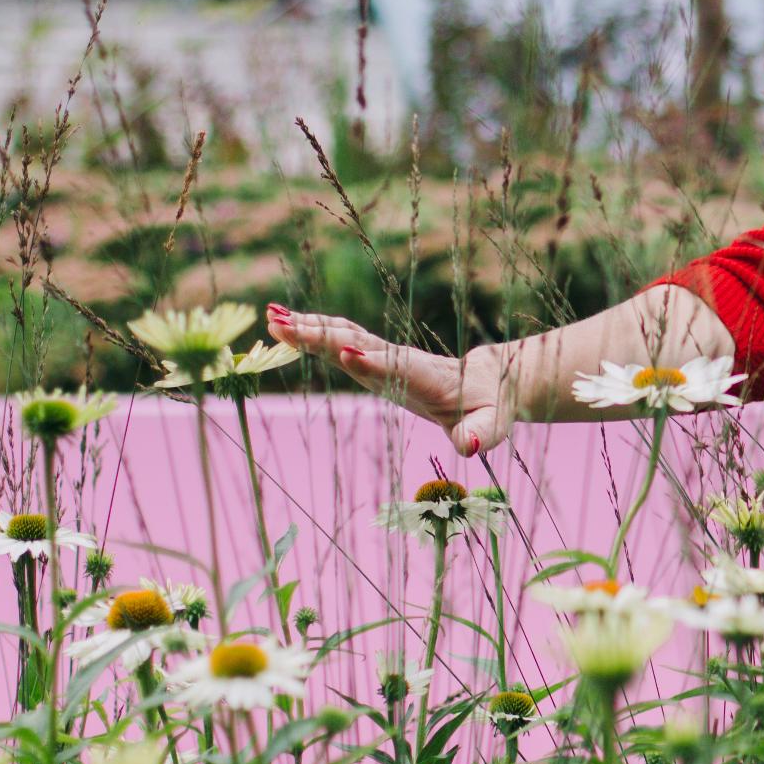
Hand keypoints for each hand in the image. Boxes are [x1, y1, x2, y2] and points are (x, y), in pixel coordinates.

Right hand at [266, 304, 519, 456]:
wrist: (487, 380)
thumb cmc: (488, 406)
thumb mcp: (492, 424)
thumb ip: (480, 433)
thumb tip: (468, 446)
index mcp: (424, 378)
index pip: (395, 368)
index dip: (372, 363)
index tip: (346, 353)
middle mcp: (400, 360)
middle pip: (357, 345)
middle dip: (322, 337)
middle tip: (283, 326)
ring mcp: (386, 356)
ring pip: (344, 336)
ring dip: (309, 327)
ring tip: (271, 317)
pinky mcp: (375, 356)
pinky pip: (341, 338)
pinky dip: (314, 329)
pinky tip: (283, 323)